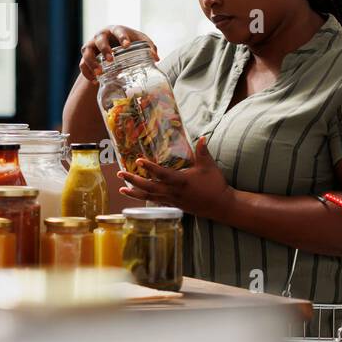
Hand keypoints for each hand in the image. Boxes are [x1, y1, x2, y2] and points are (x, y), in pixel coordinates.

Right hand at [80, 25, 157, 83]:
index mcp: (115, 30)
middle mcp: (101, 36)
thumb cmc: (130, 41)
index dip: (122, 37)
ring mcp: (92, 45)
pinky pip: (82, 64)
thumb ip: (149, 47)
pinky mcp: (86, 56)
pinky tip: (95, 81)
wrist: (115, 45)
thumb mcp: (141, 41)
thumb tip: (155, 57)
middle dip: (104, 49)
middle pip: (99, 40)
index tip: (127, 45)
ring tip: (99, 73)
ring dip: (92, 62)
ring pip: (86, 51)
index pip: (118, 31)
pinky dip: (87, 73)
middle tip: (111, 60)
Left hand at [118, 137, 234, 218]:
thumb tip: (202, 136)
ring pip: (149, 196)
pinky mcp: (175, 205)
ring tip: (122, 189)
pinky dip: (146, 198)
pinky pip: (156, 202)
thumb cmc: (215, 185)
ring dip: (134, 193)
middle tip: (120, 173)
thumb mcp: (209, 166)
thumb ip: (203, 151)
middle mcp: (173, 192)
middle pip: (148, 187)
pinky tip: (138, 196)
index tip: (138, 161)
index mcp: (181, 181)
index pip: (161, 174)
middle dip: (133, 180)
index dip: (149, 167)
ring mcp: (173, 200)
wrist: (221, 205)